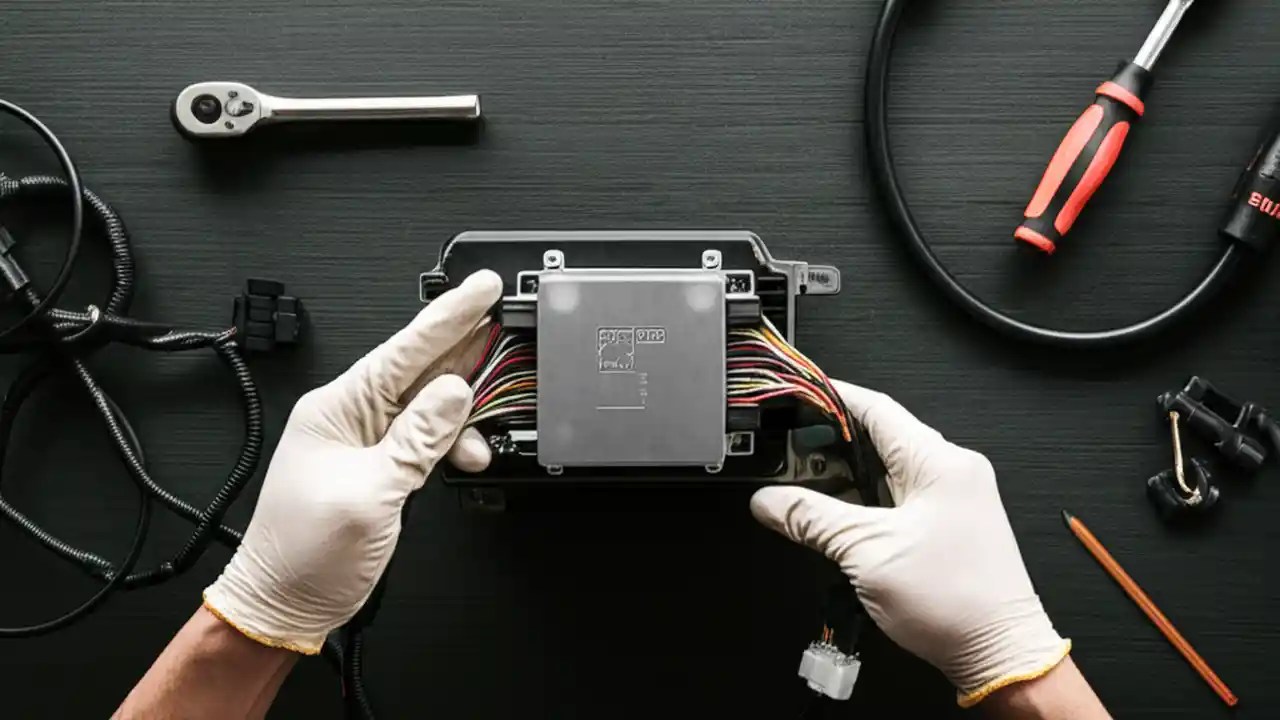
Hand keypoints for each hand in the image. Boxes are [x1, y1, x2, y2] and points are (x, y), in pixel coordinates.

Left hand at [203, 270, 501, 653]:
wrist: (285, 602)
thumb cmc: (303, 554)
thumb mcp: (370, 491)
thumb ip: (416, 440)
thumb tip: (453, 394)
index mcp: (336, 408)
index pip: (403, 349)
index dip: (448, 316)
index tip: (480, 289)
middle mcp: (350, 417)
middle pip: (420, 367)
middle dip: (463, 346)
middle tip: (502, 321)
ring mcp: (366, 441)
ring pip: (429, 404)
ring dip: (463, 414)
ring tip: (487, 422)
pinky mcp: (379, 466)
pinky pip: (425, 437)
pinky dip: (452, 443)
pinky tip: (468, 452)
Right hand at [751, 381, 1069, 706]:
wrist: (1000, 654)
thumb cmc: (957, 603)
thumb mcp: (866, 551)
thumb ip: (811, 519)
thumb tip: (769, 501)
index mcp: (939, 461)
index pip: (876, 408)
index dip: (832, 398)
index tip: (799, 395)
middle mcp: (952, 471)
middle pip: (878, 439)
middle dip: (830, 447)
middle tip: (788, 458)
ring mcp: (953, 499)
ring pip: (886, 472)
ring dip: (846, 481)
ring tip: (805, 493)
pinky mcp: (949, 526)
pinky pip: (898, 499)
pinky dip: (865, 504)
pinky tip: (839, 521)